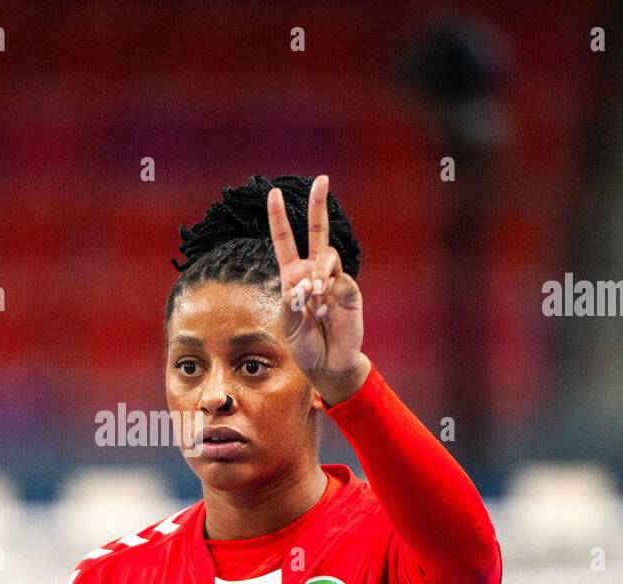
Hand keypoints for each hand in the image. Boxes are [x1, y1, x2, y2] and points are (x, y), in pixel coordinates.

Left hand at [266, 174, 369, 405]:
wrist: (328, 364)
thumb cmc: (304, 346)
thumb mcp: (287, 326)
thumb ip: (290, 303)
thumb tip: (303, 282)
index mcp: (293, 276)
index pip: (285, 240)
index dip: (279, 217)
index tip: (273, 193)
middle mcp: (314, 272)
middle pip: (317, 231)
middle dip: (318, 205)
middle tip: (322, 179)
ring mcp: (333, 280)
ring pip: (326, 257)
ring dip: (317, 275)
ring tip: (313, 299)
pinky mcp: (349, 291)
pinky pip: (338, 281)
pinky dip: (327, 295)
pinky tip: (324, 313)